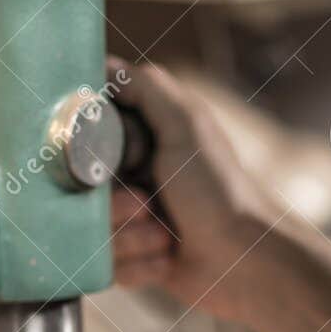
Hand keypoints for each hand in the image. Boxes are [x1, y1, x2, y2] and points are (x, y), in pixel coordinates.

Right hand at [111, 58, 283, 322]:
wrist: (247, 261)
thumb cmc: (220, 190)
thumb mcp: (186, 126)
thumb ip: (148, 89)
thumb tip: (107, 65)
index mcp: (144, 144)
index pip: (86, 143)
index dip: (87, 157)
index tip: (103, 165)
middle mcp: (135, 180)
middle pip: (83, 194)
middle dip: (115, 206)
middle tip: (147, 206)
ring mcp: (134, 221)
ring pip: (95, 234)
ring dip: (131, 238)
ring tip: (165, 236)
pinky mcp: (136, 260)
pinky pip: (109, 266)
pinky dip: (139, 266)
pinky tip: (168, 261)